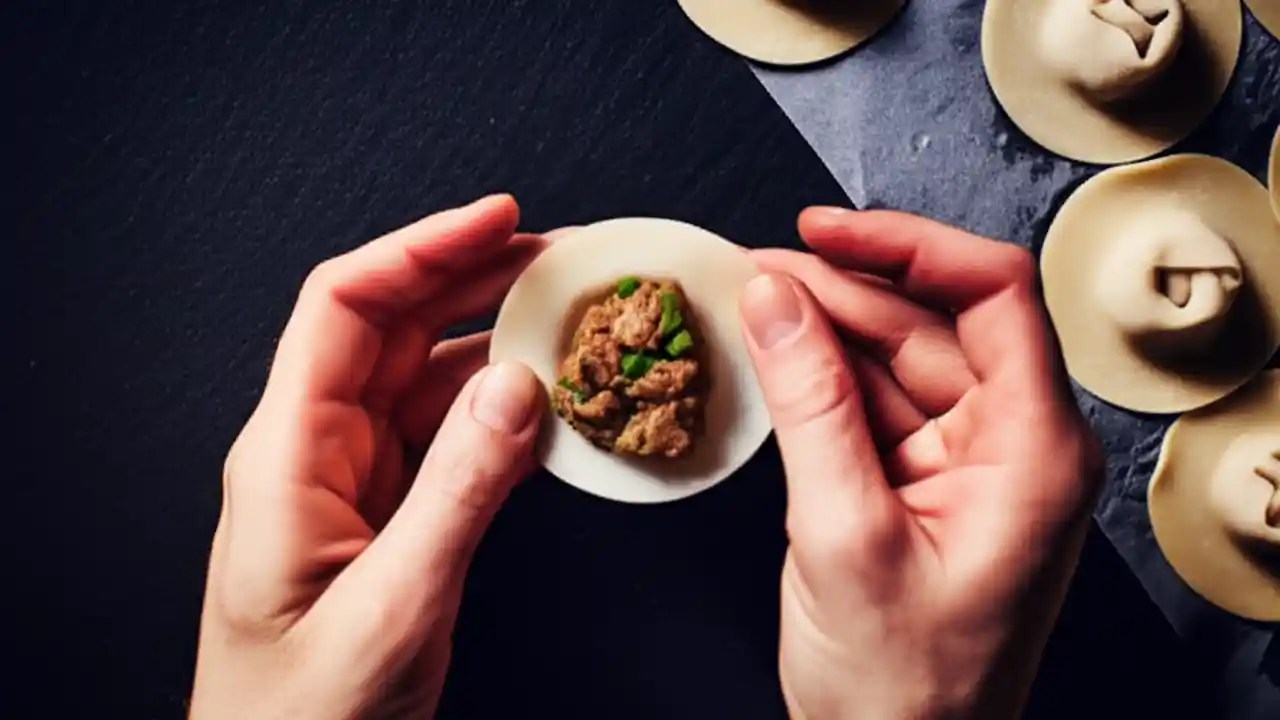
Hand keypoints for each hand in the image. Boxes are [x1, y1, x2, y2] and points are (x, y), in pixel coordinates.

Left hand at [191, 195, 551, 718]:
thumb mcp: (392, 607)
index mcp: (289, 454)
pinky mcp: (386, 513)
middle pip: (393, 327)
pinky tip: (549, 404)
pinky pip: (446, 436)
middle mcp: (316, 450)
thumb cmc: (304, 716)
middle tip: (560, 258)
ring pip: (426, 377)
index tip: (497, 217)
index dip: (420, 248)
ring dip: (496, 343)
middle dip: (474, 278)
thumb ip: (458, 494)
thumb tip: (518, 388)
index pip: (344, 307)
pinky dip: (501, 412)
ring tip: (569, 321)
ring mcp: (352, 480)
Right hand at [740, 208, 1102, 718]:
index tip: (827, 232)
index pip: (993, 295)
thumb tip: (773, 302)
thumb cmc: (899, 689)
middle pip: (934, 323)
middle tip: (758, 271)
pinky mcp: (922, 485)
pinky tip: (773, 359)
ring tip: (752, 304)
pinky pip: (873, 406)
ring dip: (824, 329)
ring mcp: (966, 466)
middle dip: (844, 289)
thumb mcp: (841, 535)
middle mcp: (1012, 447)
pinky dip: (820, 380)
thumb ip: (808, 405)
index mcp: (1033, 453)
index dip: (908, 246)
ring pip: (897, 360)